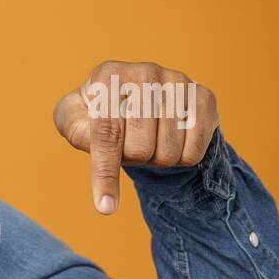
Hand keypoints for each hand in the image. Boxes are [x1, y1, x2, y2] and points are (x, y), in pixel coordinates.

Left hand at [53, 60, 217, 214]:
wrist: (140, 95)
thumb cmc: (100, 112)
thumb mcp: (75, 119)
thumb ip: (74, 129)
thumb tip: (93, 145)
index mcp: (108, 75)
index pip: (107, 134)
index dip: (105, 173)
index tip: (105, 207)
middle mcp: (145, 72)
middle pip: (138, 149)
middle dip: (130, 160)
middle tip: (128, 144)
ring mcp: (178, 82)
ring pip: (167, 153)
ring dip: (154, 159)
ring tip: (149, 138)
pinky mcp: (204, 97)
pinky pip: (193, 151)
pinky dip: (180, 158)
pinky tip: (172, 139)